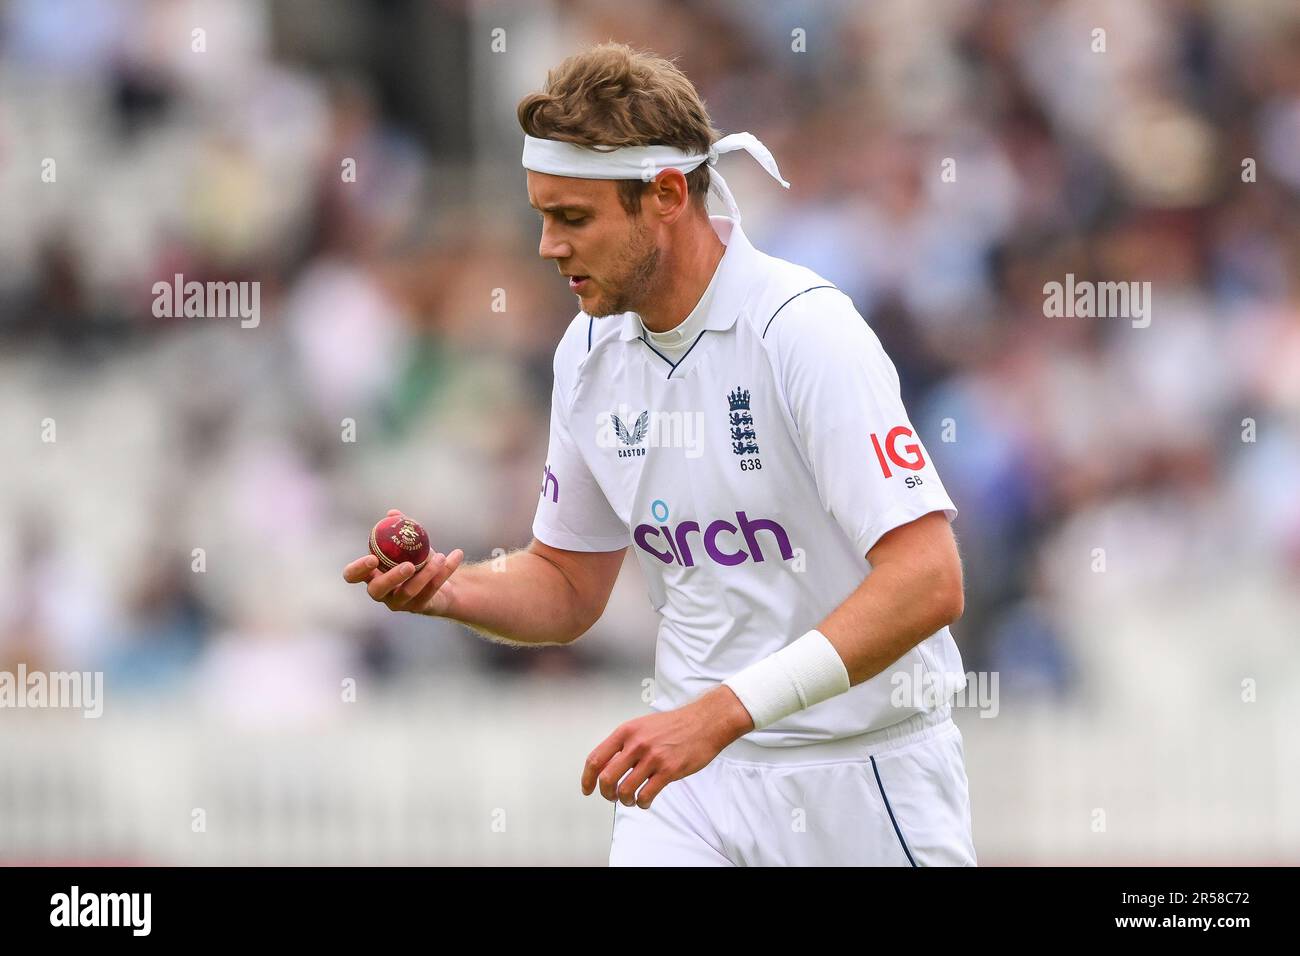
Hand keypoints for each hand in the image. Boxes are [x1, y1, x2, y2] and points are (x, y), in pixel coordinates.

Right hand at [342, 509, 465, 615]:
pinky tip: (456, 554)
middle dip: (391, 578)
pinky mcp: (419, 607)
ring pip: (409, 591)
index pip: (353, 576)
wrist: (440, 578)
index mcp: (371, 575)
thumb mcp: (408, 542)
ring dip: (426, 572)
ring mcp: (399, 603)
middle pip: (377, 590)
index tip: (372, 558)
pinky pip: (432, 589)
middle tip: (408, 565)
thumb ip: (399, 528)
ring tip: (439, 556)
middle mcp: (381, 592)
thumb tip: (392, 513)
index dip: (358, 569)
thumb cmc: (416, 558)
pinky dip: (445, 570)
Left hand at [582, 686, 754, 809]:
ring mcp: (653, 757)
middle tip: (613, 796)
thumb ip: (624, 744)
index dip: (587, 778)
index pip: (596, 758)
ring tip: (631, 798)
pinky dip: (642, 803)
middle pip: (607, 778)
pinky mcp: (668, 770)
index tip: (587, 789)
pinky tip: (646, 800)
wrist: (704, 722)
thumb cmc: (674, 725)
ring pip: (625, 790)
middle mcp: (636, 744)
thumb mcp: (643, 726)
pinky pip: (646, 795)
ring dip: (625, 800)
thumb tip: (606, 767)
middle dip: (606, 793)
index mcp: (626, 731)